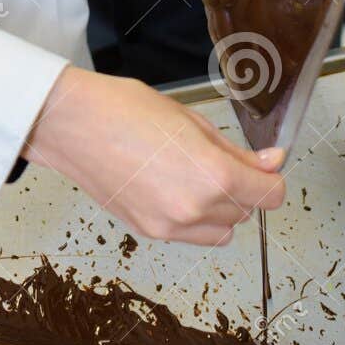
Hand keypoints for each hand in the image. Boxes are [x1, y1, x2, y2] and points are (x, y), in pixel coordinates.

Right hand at [23, 67, 284, 247]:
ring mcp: (169, 227)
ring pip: (221, 232)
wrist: (72, 125)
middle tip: (218, 157)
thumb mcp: (191, 120)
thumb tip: (270, 163)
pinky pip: (190, 235)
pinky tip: (172, 186)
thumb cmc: (125, 109)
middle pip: (246, 213)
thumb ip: (234, 150)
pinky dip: (193, 217)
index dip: (272, 179)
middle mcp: (194, 210)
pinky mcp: (148, 233)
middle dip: (242, 188)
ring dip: (220, 209)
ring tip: (194, 175)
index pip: (270, 195)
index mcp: (211, 175)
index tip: (265, 166)